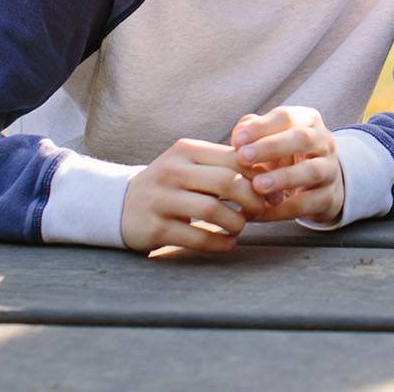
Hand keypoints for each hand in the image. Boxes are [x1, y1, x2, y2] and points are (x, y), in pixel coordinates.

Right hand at [121, 137, 267, 254]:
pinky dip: (220, 243)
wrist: (120, 205)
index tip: (272, 194)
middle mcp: (172, 171)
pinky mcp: (155, 228)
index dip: (260, 178)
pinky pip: (197, 237)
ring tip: (240, 227)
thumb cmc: (171, 184)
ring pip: (213, 211)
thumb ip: (226, 165)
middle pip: (227, 182)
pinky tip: (228, 242)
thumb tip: (273, 177)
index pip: (235, 158)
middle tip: (260, 212)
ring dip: (236, 223)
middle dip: (252, 200)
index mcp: (186, 150)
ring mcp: (161, 199)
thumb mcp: (192, 165)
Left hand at [231, 106, 344, 223]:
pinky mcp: (329, 198)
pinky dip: (280, 210)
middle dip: (271, 147)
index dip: (261, 127)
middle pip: (302, 139)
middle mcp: (324, 142)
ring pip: (310, 171)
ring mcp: (330, 170)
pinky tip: (258, 212)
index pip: (286, 117)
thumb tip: (238, 136)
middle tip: (243, 157)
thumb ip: (253, 132)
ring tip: (257, 186)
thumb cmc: (287, 156)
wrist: (320, 185)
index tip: (236, 141)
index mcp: (308, 121)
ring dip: (282, 178)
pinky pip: (305, 204)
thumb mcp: (273, 139)